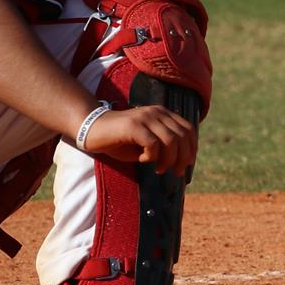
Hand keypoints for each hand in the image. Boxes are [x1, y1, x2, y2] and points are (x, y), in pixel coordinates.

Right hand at [78, 105, 198, 174]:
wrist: (92, 130)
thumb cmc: (119, 140)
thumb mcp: (145, 143)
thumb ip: (162, 147)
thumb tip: (180, 162)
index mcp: (163, 114)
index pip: (188, 129)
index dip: (192, 147)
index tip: (187, 163)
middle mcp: (157, 112)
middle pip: (182, 136)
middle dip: (183, 157)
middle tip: (177, 172)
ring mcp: (145, 117)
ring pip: (170, 140)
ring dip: (168, 159)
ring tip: (160, 170)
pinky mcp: (133, 125)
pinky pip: (152, 143)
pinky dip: (151, 156)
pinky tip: (142, 160)